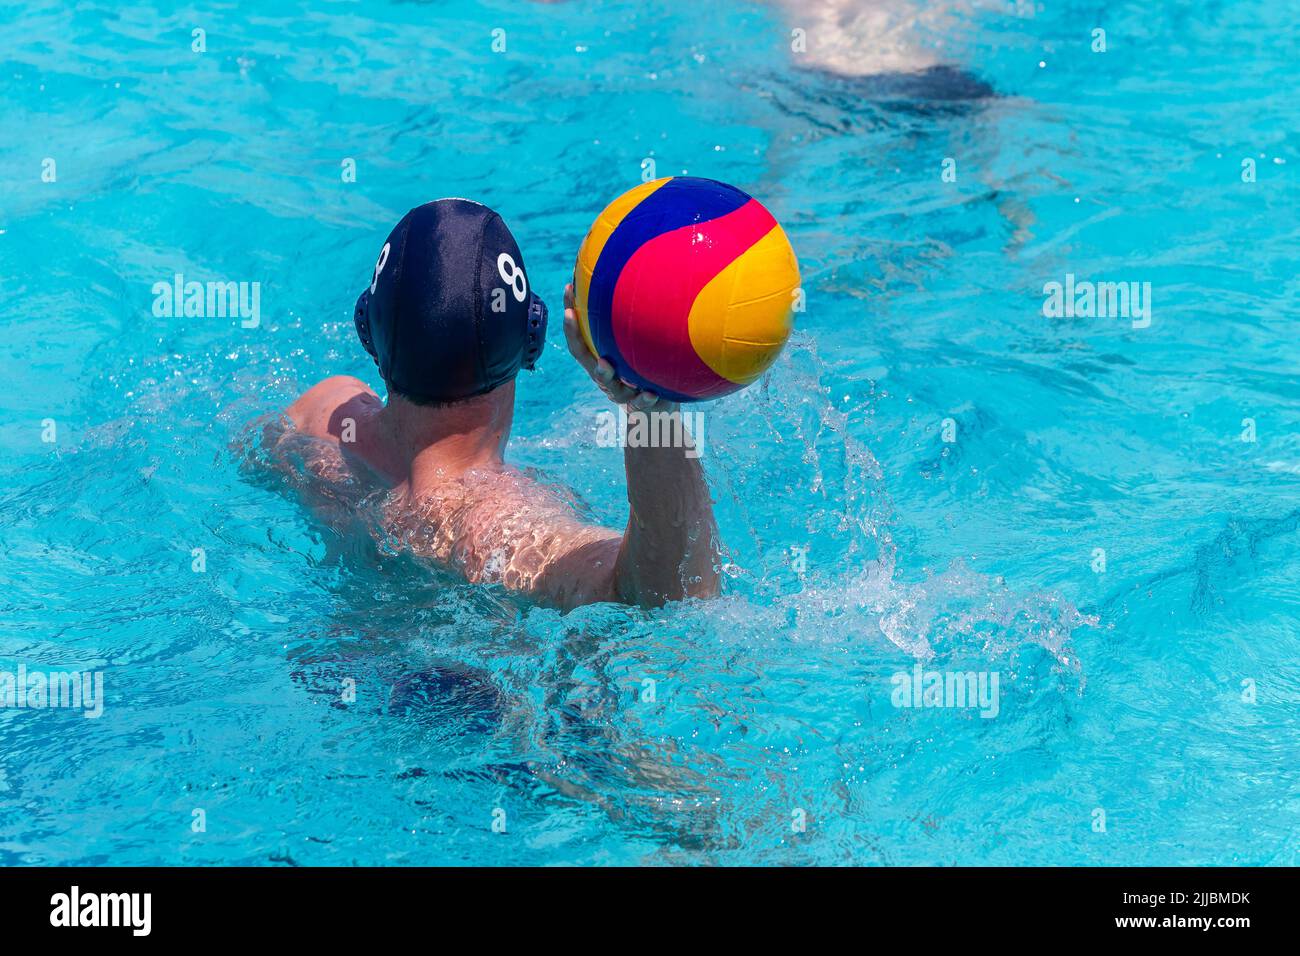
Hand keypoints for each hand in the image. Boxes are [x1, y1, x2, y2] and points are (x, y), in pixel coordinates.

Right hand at [562, 283, 674, 411]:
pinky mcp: (640, 404)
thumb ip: (629, 328)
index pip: (579, 341)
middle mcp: (605, 377)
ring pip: (609, 385)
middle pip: (585, 358)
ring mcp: (622, 392)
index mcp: (600, 362)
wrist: (657, 410)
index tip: (568, 290)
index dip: (571, 317)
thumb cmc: (644, 373)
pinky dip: (645, 398)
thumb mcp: (634, 351)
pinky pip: (641, 403)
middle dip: (575, 335)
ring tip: (604, 364)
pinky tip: (652, 393)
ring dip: (605, 373)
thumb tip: (627, 284)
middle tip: (570, 314)